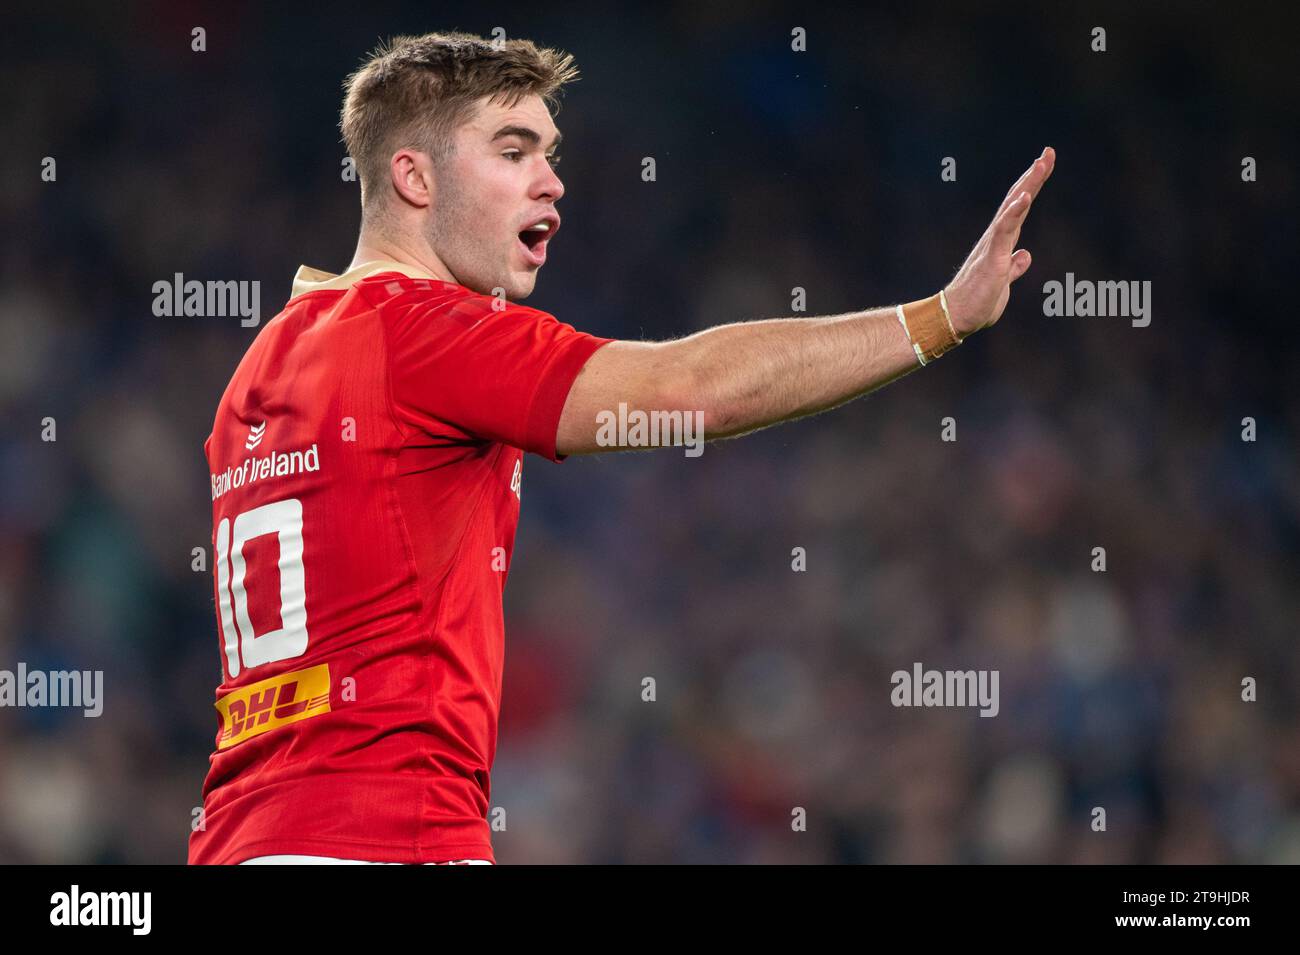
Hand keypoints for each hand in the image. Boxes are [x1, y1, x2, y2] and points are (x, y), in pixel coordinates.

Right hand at [944, 147, 1054, 335]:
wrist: (956, 318)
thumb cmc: (977, 302)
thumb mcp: (1003, 282)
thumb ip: (1014, 267)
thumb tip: (1025, 255)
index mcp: (1002, 242)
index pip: (1019, 208)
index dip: (1032, 185)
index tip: (1044, 164)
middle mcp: (996, 238)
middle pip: (1017, 199)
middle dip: (1033, 176)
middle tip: (1048, 153)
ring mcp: (993, 245)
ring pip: (1012, 209)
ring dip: (1027, 186)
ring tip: (1040, 164)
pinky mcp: (992, 258)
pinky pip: (1004, 230)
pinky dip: (1014, 212)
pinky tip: (1025, 197)